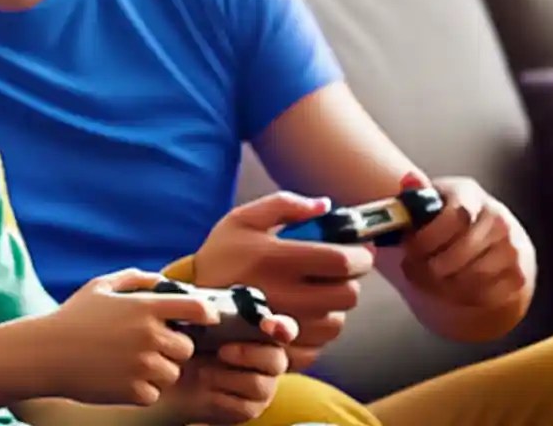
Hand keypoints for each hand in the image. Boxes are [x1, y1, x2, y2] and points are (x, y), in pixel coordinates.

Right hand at [37, 269, 216, 406]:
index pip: (196, 309)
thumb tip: (161, 280)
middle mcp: (148, 336)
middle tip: (153, 348)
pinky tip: (122, 380)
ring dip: (159, 371)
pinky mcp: (133, 391)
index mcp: (145, 308)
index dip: (205, 315)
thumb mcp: (100, 287)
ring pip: (172, 373)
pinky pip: (154, 394)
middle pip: (187, 348)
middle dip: (174, 349)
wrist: (45, 353)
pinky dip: (142, 391)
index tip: (203, 321)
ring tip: (134, 365)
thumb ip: (134, 279)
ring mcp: (142, 366)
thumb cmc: (72, 318)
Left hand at [163, 314, 297, 423]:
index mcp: (262, 334)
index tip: (267, 325)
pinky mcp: (250, 409)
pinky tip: (206, 388)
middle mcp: (269, 361)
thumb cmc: (192, 343)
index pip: (285, 329)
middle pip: (276, 359)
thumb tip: (213, 306)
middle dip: (247, 354)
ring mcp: (263, 387)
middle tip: (222, 351)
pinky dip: (220, 396)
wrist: (177, 375)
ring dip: (226, 377)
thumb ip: (215, 314)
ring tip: (203, 371)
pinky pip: (243, 406)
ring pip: (257, 384)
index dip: (281, 327)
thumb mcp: (199, 325)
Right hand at [193, 192, 374, 370]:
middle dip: (349, 280)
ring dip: (335, 305)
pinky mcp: (280, 348)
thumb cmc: (222, 255)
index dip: (361, 256)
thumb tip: (325, 206)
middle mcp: (283, 295)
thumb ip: (285, 205)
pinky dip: (319, 328)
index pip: (342, 261)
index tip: (359, 251)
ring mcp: (282, 327)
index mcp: (277, 259)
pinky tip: (305, 313)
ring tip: (317, 292)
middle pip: (348, 295)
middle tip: (335, 272)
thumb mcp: (243, 218)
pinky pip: (320, 343)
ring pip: (337, 321)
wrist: (190, 301)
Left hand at [400, 177, 532, 308]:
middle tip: (412, 270)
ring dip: (444, 285)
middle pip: (464, 250)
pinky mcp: (520, 274)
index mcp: (468, 193)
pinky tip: (448, 290)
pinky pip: (488, 294)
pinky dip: (463, 298)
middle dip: (431, 267)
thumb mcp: (425, 206)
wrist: (482, 243)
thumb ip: (412, 200)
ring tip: (426, 280)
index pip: (456, 215)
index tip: (409, 248)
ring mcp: (512, 246)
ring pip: (475, 276)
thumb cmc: (442, 224)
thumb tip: (408, 184)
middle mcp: (497, 216)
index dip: (428, 237)